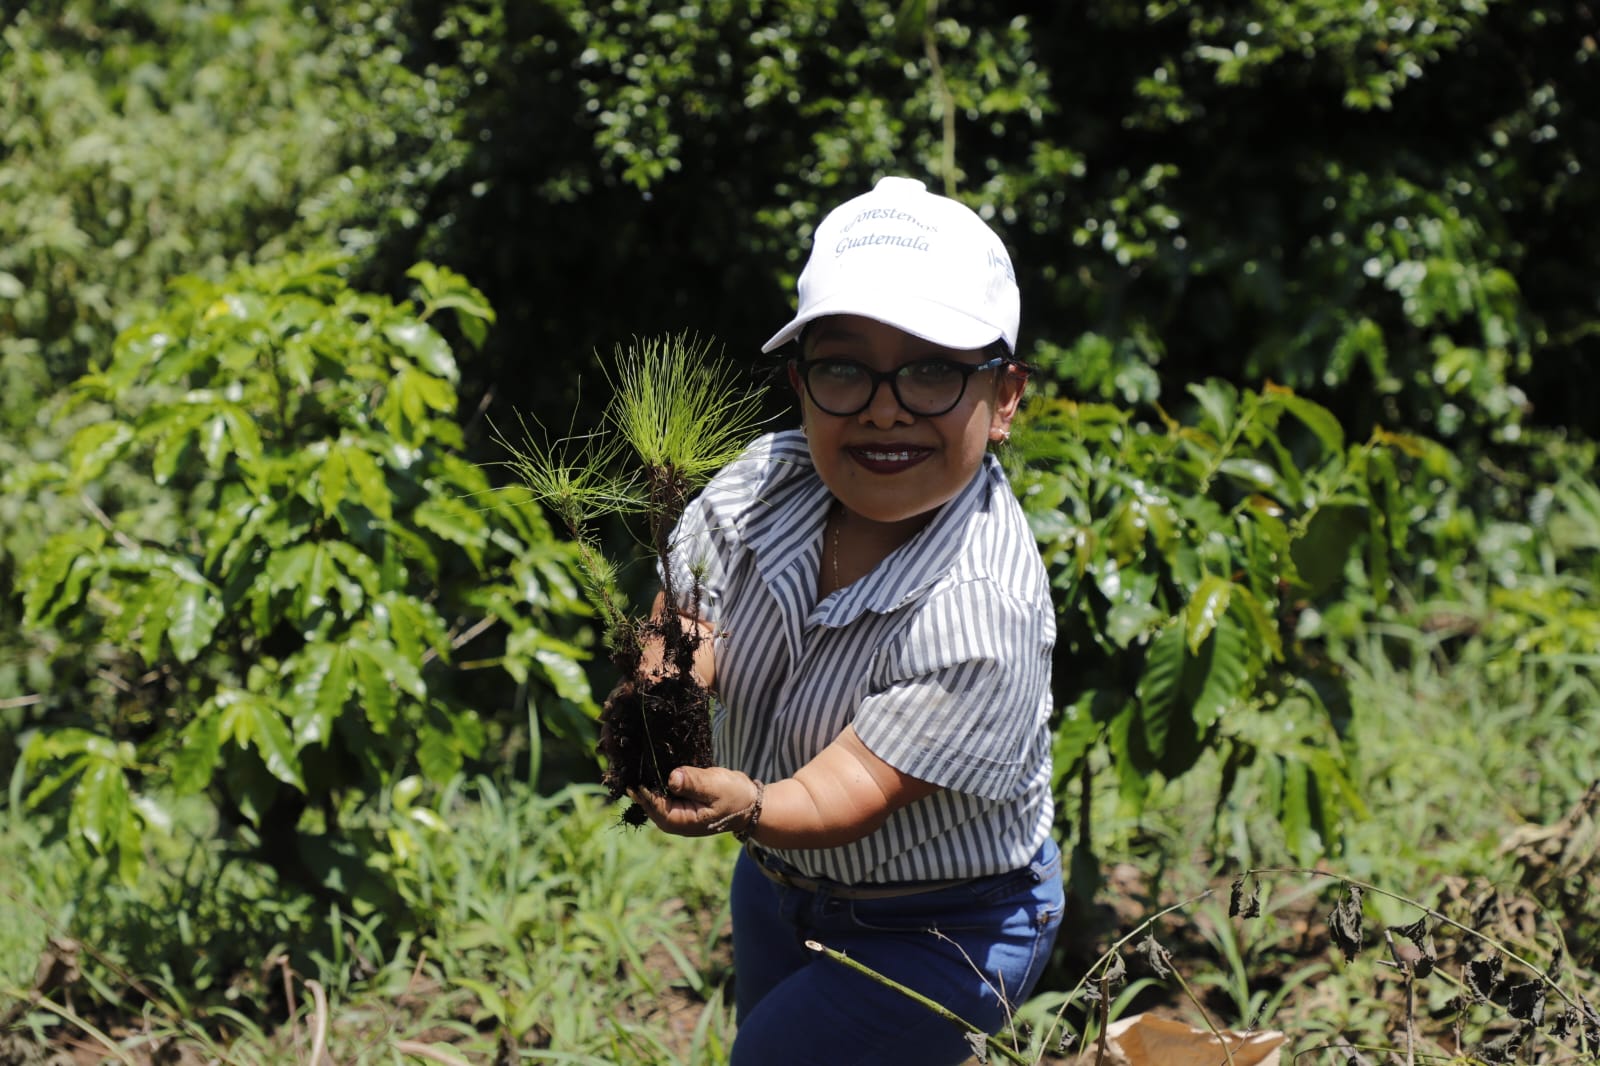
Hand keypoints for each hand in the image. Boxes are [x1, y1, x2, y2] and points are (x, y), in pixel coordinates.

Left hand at [630, 766, 760, 837]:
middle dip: (640, 784)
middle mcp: (673, 820)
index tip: (632, 771)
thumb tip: (671, 777)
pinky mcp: (679, 803)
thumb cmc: (734, 796)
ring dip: (647, 780)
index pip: (654, 805)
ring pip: (654, 796)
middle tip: (626, 763)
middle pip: (649, 802)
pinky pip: (662, 791)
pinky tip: (651, 765)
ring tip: (635, 761)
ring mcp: (675, 812)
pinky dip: (657, 780)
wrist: (749, 803)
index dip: (643, 788)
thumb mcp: (715, 787)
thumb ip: (693, 782)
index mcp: (680, 822)